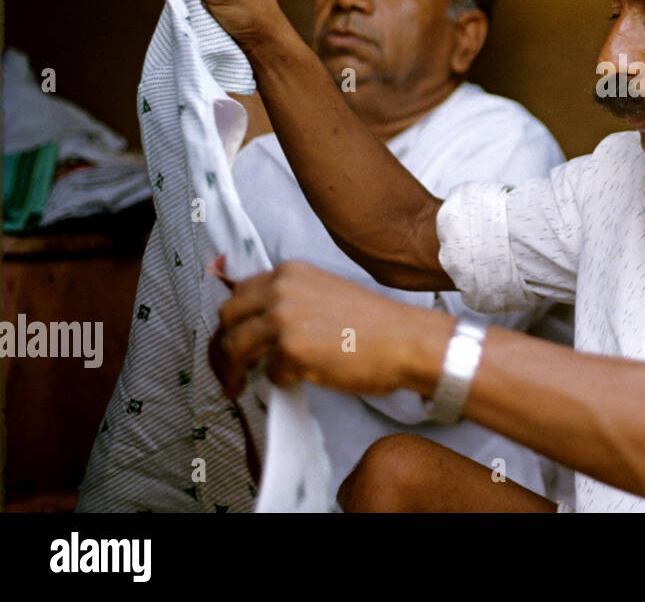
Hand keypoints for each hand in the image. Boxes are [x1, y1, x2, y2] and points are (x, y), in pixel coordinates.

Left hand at [210, 257, 450, 397]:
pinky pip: (268, 373)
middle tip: (230, 368)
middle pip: (227, 318)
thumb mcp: (326, 292)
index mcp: (290, 272)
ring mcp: (284, 319)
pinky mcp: (291, 351)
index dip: (232, 321)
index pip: (238, 293)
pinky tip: (295, 382)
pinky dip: (279, 381)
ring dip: (235, 371)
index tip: (232, 339)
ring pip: (235, 347)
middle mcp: (282, 289)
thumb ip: (291, 298)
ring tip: (240, 386)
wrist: (406, 340)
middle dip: (223, 346)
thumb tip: (259, 322)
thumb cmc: (375, 323)